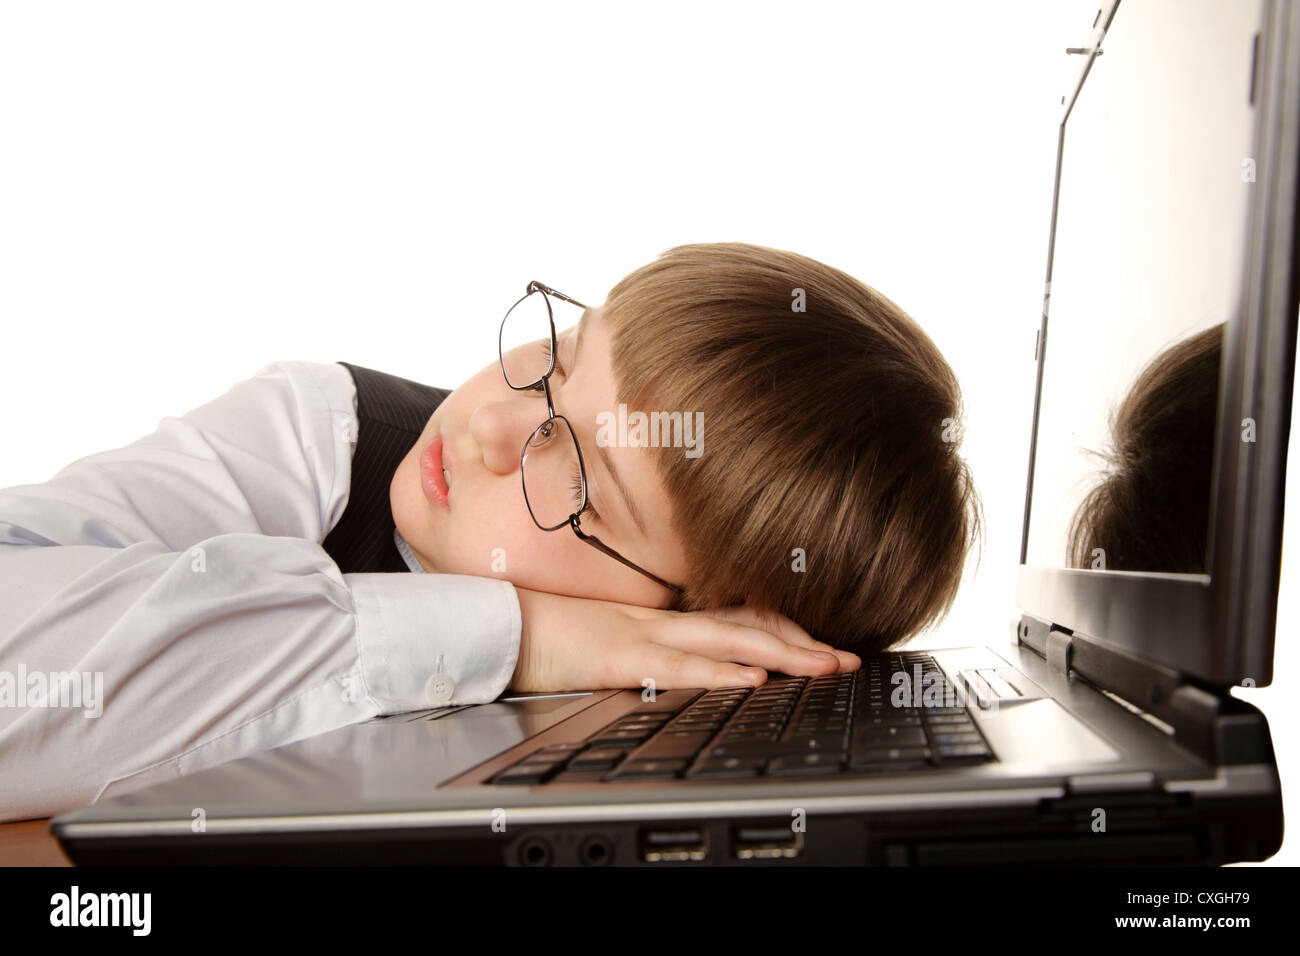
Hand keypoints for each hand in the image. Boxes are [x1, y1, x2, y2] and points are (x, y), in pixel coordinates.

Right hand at [508, 587, 859, 693]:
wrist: (501, 625)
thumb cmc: (555, 635)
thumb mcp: (617, 639)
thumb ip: (658, 648)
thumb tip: (700, 664)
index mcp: (665, 620)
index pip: (740, 618)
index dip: (788, 629)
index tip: (829, 643)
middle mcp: (664, 622)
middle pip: (747, 626)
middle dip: (803, 643)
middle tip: (850, 659)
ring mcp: (644, 636)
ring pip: (726, 640)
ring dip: (781, 654)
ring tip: (824, 667)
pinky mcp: (618, 657)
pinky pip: (676, 666)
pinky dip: (718, 672)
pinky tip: (750, 679)